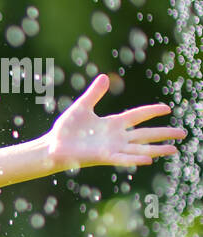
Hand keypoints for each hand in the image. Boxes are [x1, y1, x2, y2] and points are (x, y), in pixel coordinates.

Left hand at [44, 74, 185, 168]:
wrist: (52, 146)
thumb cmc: (66, 129)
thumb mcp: (82, 107)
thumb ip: (94, 94)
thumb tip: (104, 77)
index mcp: (112, 124)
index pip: (137, 116)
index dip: (151, 111)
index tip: (168, 108)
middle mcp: (115, 137)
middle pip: (145, 134)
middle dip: (164, 133)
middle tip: (183, 133)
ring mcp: (111, 148)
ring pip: (139, 148)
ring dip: (157, 149)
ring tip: (174, 149)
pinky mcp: (103, 157)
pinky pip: (122, 158)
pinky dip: (135, 158)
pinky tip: (149, 159)